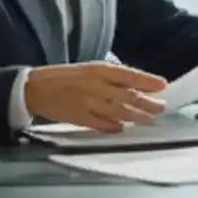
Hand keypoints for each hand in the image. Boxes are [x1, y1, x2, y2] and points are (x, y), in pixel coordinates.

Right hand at [24, 62, 166, 132]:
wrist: (34, 88)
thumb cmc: (64, 77)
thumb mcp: (89, 69)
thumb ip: (111, 78)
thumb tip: (135, 86)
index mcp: (99, 70)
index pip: (130, 76)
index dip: (148, 81)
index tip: (163, 86)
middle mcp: (96, 86)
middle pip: (128, 96)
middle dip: (148, 103)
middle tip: (161, 108)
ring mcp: (88, 103)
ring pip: (120, 112)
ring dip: (137, 117)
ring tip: (148, 119)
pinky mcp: (80, 118)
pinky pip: (103, 125)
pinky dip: (115, 127)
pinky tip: (123, 128)